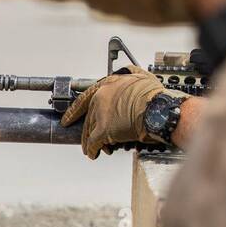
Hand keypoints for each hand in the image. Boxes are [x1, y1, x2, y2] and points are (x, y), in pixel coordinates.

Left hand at [60, 66, 184, 159]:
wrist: (157, 108)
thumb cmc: (153, 94)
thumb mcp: (141, 75)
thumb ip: (130, 73)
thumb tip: (128, 72)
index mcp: (106, 86)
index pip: (84, 99)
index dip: (75, 111)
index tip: (68, 118)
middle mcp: (100, 99)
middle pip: (88, 118)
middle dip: (87, 131)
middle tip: (86, 139)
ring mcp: (100, 114)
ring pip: (90, 131)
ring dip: (91, 142)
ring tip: (92, 150)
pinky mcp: (104, 130)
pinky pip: (94, 142)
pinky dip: (93, 149)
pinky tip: (94, 154)